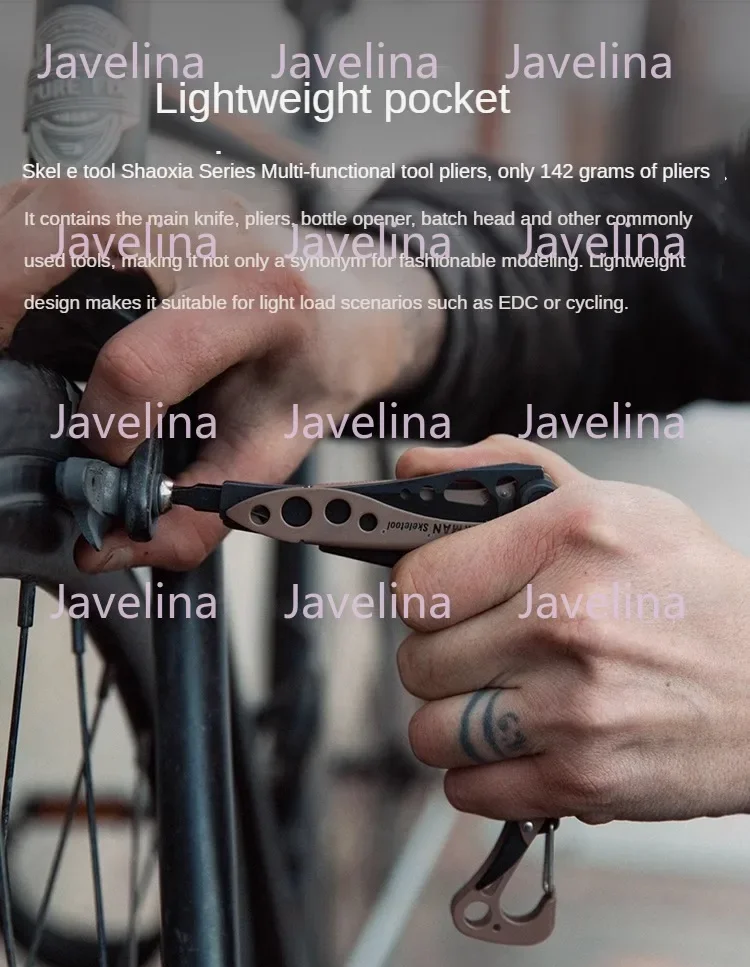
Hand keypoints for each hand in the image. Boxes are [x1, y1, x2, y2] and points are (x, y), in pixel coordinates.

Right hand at [0, 178, 442, 569]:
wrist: (346, 296)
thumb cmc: (313, 369)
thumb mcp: (274, 450)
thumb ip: (198, 511)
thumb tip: (105, 548)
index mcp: (260, 302)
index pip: (141, 364)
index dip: (101, 426)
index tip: (104, 455)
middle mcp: (208, 231)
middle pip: (58, 254)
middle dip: (5, 332)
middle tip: (14, 392)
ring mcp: (165, 195)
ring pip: (33, 217)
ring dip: (0, 290)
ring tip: (13, 352)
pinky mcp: (130, 184)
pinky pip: (33, 204)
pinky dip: (8, 258)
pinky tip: (20, 305)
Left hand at [393, 435, 749, 823]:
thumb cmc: (692, 591)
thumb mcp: (615, 505)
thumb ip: (504, 473)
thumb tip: (412, 467)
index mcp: (568, 536)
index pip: (417, 581)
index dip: (419, 592)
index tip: (440, 599)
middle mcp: (566, 621)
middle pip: (418, 661)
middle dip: (439, 657)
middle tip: (482, 650)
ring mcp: (573, 708)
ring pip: (429, 733)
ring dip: (453, 721)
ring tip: (498, 701)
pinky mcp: (583, 780)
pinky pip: (466, 790)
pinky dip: (482, 773)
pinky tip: (519, 743)